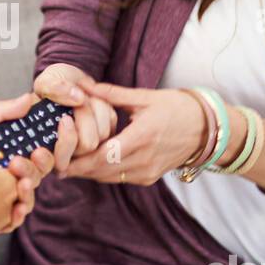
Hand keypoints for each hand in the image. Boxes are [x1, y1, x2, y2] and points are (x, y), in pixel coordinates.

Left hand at [0, 92, 64, 228]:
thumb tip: (27, 98)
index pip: (30, 153)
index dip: (41, 151)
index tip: (43, 146)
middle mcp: (0, 176)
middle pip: (32, 174)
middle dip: (35, 170)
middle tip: (22, 165)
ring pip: (26, 198)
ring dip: (29, 194)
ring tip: (21, 189)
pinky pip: (11, 218)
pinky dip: (16, 215)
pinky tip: (13, 212)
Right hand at [0, 120, 18, 257]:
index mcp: (7, 181)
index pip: (29, 166)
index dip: (25, 158)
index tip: (13, 153)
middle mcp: (10, 202)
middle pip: (26, 185)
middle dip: (23, 173)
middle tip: (11, 165)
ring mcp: (0, 221)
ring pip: (18, 205)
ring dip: (15, 194)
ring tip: (7, 187)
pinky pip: (4, 222)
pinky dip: (4, 213)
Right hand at [33, 63, 117, 169]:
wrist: (68, 81)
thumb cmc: (53, 85)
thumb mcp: (46, 82)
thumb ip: (55, 88)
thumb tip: (78, 98)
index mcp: (48, 147)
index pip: (62, 161)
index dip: (67, 141)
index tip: (65, 118)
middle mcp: (70, 153)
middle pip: (88, 144)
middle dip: (84, 115)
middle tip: (76, 99)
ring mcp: (90, 146)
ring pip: (103, 132)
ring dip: (95, 108)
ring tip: (82, 98)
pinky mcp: (106, 135)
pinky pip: (112, 120)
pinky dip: (104, 105)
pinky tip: (92, 100)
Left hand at [63, 80, 205, 184]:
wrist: (207, 130)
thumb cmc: (177, 108)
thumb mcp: (145, 97)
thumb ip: (112, 94)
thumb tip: (84, 85)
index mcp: (141, 138)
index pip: (101, 156)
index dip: (77, 158)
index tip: (58, 153)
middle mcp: (143, 160)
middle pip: (100, 171)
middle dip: (76, 167)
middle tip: (56, 159)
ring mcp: (147, 172)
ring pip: (108, 177)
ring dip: (88, 171)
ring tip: (68, 160)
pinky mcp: (149, 178)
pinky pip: (119, 178)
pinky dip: (103, 171)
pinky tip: (92, 160)